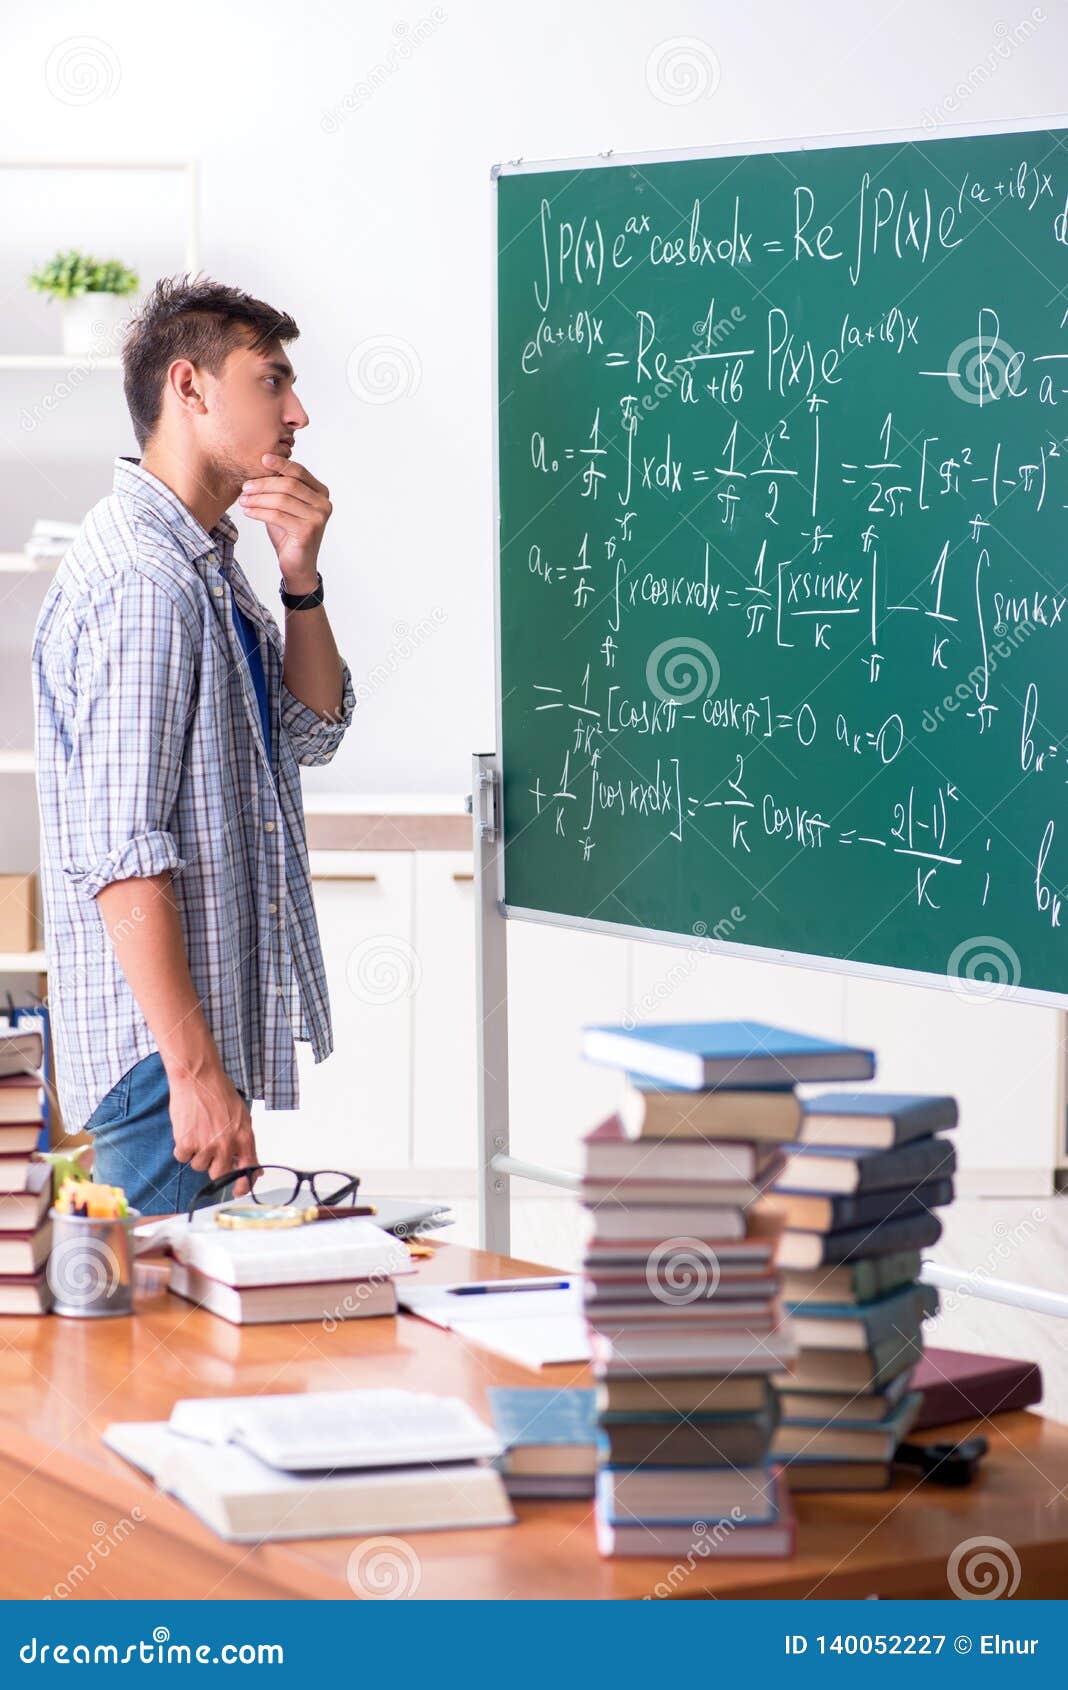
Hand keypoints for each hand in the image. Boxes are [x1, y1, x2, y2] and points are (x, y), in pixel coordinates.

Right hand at [168, 1064, 258, 1192]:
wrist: (198, 1077)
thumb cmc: (219, 1092)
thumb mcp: (242, 1116)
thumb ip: (246, 1143)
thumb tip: (253, 1168)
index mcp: (244, 1137)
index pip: (248, 1171)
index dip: (242, 1185)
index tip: (237, 1190)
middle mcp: (226, 1144)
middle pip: (219, 1174)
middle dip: (214, 1166)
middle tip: (210, 1150)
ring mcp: (206, 1145)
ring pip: (199, 1166)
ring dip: (197, 1154)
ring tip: (198, 1132)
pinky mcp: (186, 1142)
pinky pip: (182, 1157)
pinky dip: (182, 1147)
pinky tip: (187, 1130)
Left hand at [238, 454, 331, 587]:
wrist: (298, 565)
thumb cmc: (289, 534)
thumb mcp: (284, 506)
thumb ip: (280, 488)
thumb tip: (260, 466)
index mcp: (321, 492)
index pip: (299, 472)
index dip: (280, 464)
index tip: (261, 458)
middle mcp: (324, 503)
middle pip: (289, 485)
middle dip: (263, 484)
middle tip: (244, 487)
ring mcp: (318, 518)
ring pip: (281, 500)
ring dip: (258, 499)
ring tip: (243, 500)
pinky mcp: (308, 531)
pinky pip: (278, 516)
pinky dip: (259, 512)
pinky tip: (248, 512)